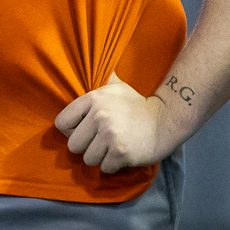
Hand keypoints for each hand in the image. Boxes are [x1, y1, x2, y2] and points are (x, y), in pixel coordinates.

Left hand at [56, 72, 180, 172]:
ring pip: (89, 159)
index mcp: (94, 99)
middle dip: (86, 147)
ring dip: (101, 157)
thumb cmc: (138, 105)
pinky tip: (124, 154)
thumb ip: (97, 83)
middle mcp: (100, 116)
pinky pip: (105, 168)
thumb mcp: (117, 87)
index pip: (62, 122)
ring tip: (114, 147)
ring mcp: (111, 135)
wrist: (168, 118)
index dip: (71, 130)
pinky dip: (113, 165)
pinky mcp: (121, 153)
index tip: (84, 131)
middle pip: (73, 146)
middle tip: (102, 142)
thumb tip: (84, 62)